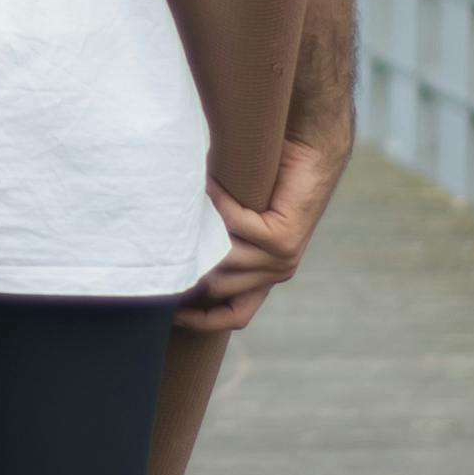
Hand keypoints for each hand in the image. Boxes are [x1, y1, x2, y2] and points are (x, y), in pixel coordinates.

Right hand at [180, 134, 344, 333]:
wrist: (313, 153)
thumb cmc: (271, 181)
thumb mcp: (242, 221)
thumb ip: (218, 239)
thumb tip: (170, 246)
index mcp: (266, 276)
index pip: (234, 316)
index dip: (200, 321)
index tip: (170, 313)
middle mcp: (276, 273)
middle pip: (217, 289)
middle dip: (188, 269)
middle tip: (160, 248)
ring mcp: (281, 260)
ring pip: (222, 259)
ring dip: (200, 231)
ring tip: (180, 209)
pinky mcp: (282, 239)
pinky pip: (234, 225)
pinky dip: (216, 203)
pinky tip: (206, 185)